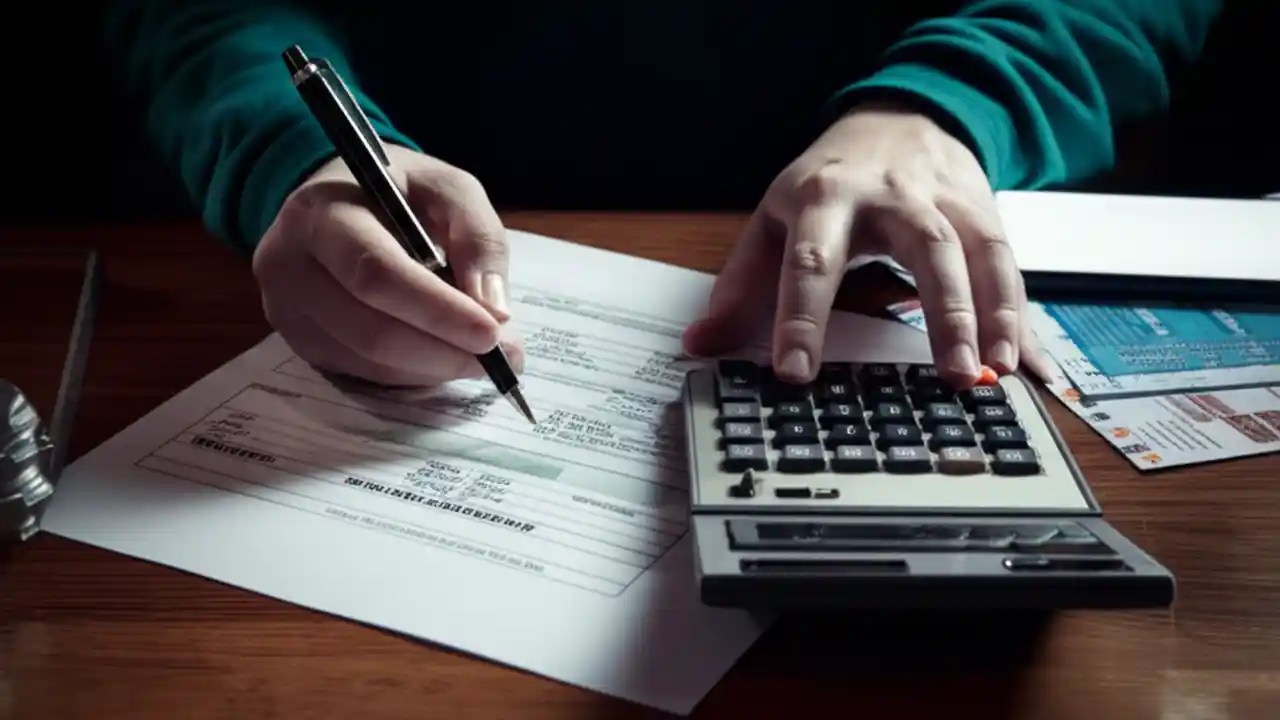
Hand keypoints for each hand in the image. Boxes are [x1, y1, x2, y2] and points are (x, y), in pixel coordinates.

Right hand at [252, 145, 521, 385]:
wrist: (334, 197)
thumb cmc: (398, 192)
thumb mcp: (448, 189)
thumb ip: (478, 238)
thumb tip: (494, 309)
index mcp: (323, 214)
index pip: (376, 274)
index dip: (436, 311)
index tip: (491, 333)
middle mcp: (288, 264)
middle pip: (370, 330)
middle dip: (442, 351)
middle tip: (499, 358)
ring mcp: (285, 309)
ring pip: (367, 361)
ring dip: (431, 367)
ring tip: (474, 354)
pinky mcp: (295, 341)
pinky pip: (359, 373)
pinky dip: (409, 373)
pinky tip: (435, 353)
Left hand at [682, 102, 1051, 386]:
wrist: (900, 116)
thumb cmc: (828, 180)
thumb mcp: (773, 221)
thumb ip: (741, 286)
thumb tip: (700, 344)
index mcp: (825, 196)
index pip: (810, 259)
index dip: (802, 317)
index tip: (797, 372)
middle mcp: (893, 195)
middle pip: (924, 247)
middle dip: (942, 310)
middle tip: (946, 373)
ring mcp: (947, 201)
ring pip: (979, 253)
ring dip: (992, 315)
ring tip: (992, 372)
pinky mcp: (985, 212)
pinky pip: (1009, 266)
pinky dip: (1020, 318)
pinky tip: (1027, 364)